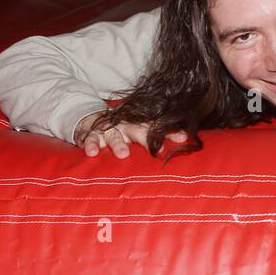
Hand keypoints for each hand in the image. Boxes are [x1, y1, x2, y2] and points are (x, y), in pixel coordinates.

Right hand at [73, 111, 187, 158]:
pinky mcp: (91, 134)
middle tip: (156, 149)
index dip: (169, 132)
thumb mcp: (139, 132)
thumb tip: (185, 140)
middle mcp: (125, 125)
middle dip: (146, 138)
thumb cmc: (123, 130)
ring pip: (113, 135)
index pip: (156, 127)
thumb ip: (157, 138)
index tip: (183, 138)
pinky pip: (90, 139)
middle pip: (136, 129)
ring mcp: (108, 130)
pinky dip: (90, 144)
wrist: (93, 120)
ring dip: (117, 144)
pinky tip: (92, 152)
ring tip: (123, 154)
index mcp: (139, 124)